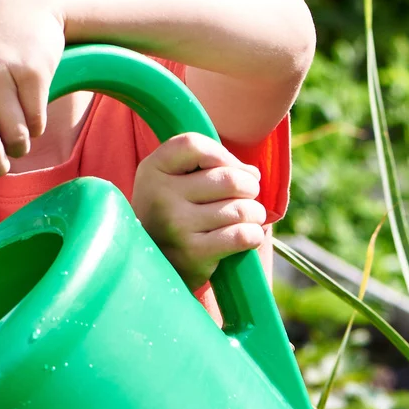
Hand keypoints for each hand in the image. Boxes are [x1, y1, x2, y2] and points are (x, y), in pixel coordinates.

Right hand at [133, 134, 266, 287]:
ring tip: (246, 218)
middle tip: (244, 197)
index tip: (229, 168)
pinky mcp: (193, 253)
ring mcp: (176, 225)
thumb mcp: (170, 179)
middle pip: (230, 179)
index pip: (195, 145)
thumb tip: (252, 173)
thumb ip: (203, 162)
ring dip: (255, 213)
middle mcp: (160, 196)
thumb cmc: (173, 213)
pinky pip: (243, 235)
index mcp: (153, 170)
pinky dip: (254, 235)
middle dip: (249, 187)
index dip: (223, 155)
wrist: (153, 264)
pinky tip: (246, 236)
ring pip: (242, 208)